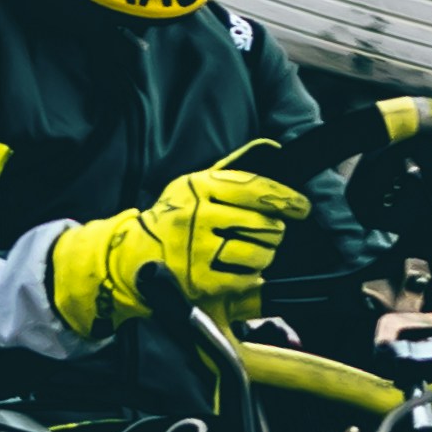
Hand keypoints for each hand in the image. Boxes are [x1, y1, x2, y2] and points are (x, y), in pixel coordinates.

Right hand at [48, 160, 309, 334]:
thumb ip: (230, 178)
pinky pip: (248, 278)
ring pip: (260, 252)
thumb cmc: (171, 221)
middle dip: (274, 231)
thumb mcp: (191, 188)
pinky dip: (251, 276)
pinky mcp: (202, 281)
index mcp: (198, 187)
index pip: (255, 188)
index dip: (286, 198)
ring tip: (249, 251)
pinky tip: (239, 270)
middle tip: (267, 233)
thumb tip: (271, 150)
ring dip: (264, 254)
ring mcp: (200, 250)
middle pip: (264, 223)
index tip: (301, 207)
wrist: (130, 259)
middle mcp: (198, 216)